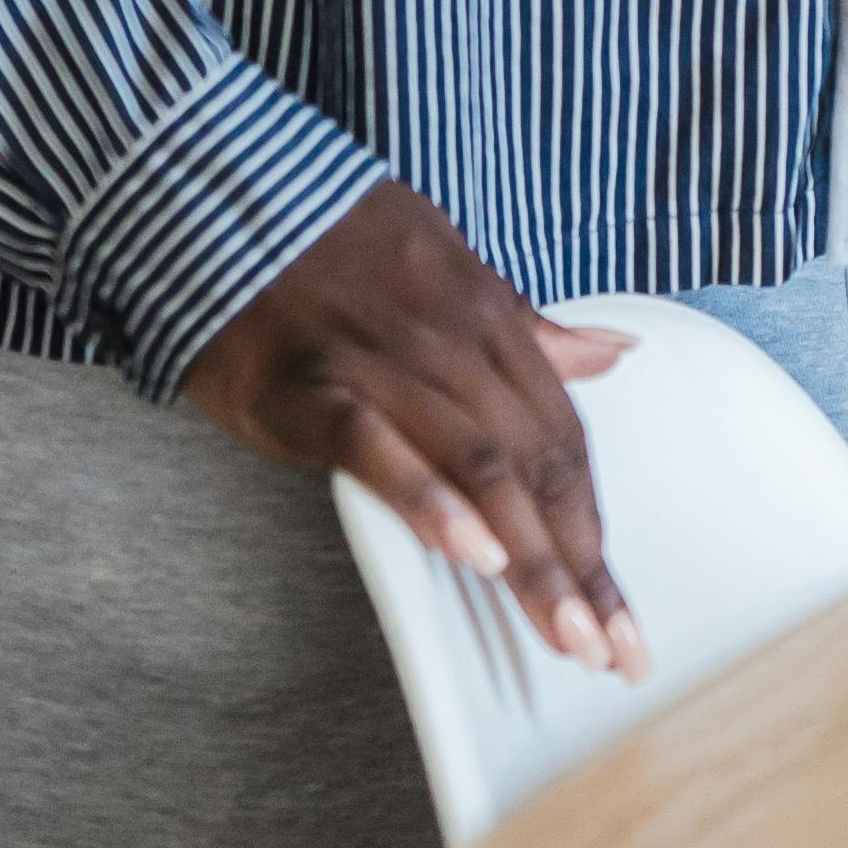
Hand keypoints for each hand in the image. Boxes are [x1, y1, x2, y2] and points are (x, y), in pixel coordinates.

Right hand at [185, 182, 644, 675]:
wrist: (224, 195)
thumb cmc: (337, 243)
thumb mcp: (450, 267)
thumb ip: (527, 329)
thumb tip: (612, 356)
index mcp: (490, 322)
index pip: (562, 440)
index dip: (595, 529)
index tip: (623, 610)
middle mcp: (455, 345)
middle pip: (537, 466)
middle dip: (580, 566)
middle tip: (614, 652)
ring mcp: (386, 364)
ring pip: (481, 466)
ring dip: (532, 557)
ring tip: (567, 634)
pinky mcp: (314, 385)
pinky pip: (382, 447)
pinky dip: (431, 499)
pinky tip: (474, 556)